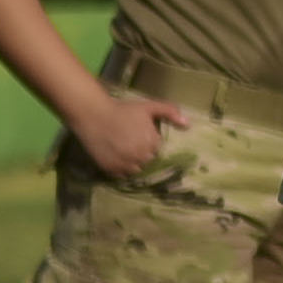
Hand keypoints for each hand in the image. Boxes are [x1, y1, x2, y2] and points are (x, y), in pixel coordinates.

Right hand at [69, 94, 192, 179]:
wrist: (93, 114)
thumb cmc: (123, 110)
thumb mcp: (148, 107)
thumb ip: (170, 112)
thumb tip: (188, 125)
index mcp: (152, 144)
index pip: (157, 150)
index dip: (149, 142)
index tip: (140, 135)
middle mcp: (141, 158)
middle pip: (148, 161)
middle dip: (142, 153)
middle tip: (131, 142)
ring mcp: (126, 165)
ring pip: (136, 170)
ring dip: (133, 163)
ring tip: (124, 151)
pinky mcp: (111, 170)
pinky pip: (121, 176)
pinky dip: (121, 169)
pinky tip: (116, 158)